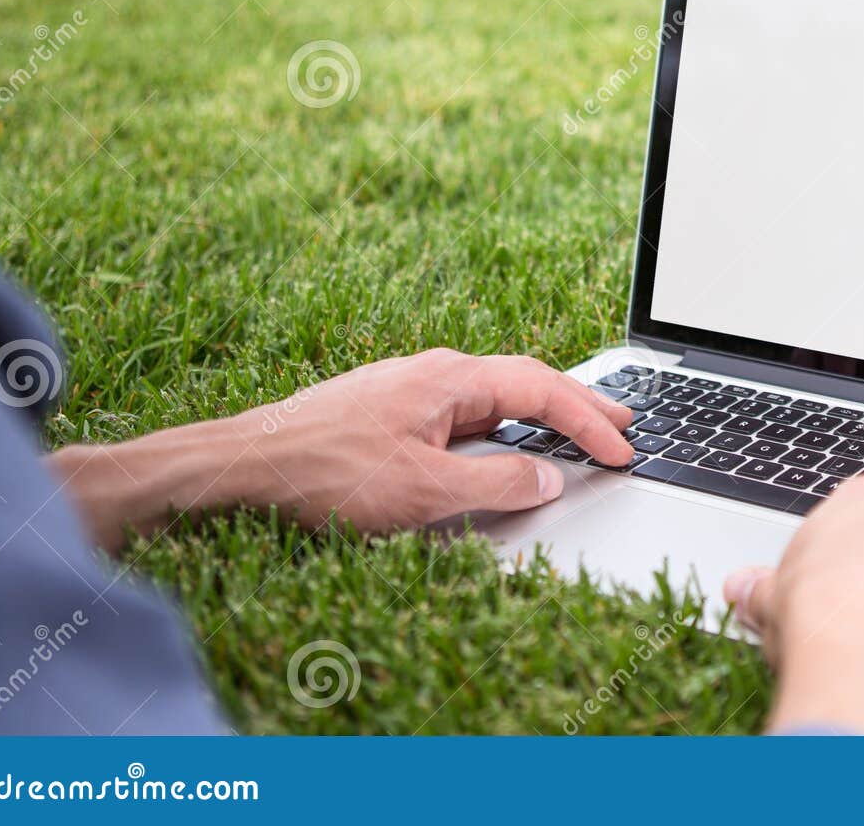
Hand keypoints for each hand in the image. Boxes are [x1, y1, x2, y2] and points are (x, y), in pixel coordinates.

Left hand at [50, 349, 631, 550]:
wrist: (240, 465)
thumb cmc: (323, 472)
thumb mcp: (423, 491)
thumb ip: (497, 485)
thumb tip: (549, 479)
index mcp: (451, 378)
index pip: (542, 390)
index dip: (589, 421)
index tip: (622, 449)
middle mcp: (434, 372)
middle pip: (524, 380)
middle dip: (578, 403)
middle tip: (623, 422)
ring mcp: (409, 388)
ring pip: (494, 393)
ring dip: (542, 411)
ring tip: (575, 428)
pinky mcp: (388, 410)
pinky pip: (466, 408)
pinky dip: (505, 421)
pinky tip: (503, 438)